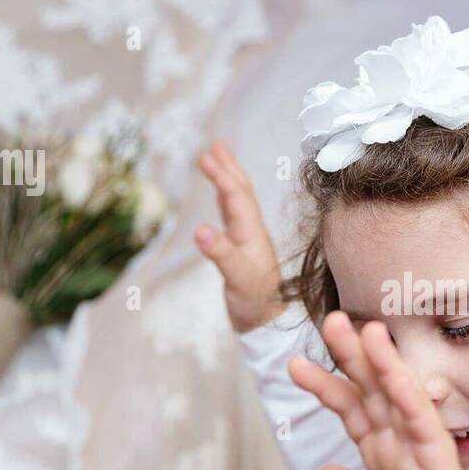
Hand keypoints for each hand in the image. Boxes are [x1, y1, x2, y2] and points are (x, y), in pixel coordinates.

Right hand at [193, 140, 285, 333]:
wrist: (268, 324)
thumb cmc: (254, 303)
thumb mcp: (237, 278)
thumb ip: (221, 254)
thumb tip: (200, 230)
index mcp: (252, 234)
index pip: (236, 197)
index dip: (222, 175)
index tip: (206, 156)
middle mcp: (252, 232)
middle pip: (240, 192)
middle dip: (228, 167)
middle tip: (214, 145)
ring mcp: (248, 240)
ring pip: (237, 201)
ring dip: (227, 179)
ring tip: (216, 159)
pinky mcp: (242, 250)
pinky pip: (232, 216)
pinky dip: (224, 199)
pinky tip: (220, 196)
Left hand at [288, 311, 468, 469]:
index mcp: (389, 458)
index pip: (354, 413)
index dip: (327, 387)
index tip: (296, 363)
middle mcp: (404, 449)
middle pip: (373, 394)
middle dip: (351, 358)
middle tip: (330, 319)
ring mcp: (425, 456)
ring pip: (401, 401)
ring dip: (384, 365)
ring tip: (364, 329)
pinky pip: (426, 432)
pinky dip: (412, 404)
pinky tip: (398, 378)